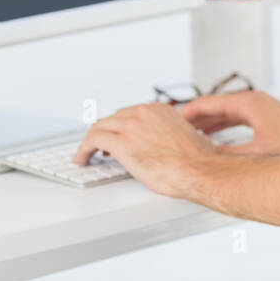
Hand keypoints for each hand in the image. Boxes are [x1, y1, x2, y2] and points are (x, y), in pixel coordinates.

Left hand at [73, 101, 215, 197]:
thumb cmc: (197, 161)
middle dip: (105, 132)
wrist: (198, 170)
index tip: (116, 136)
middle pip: (112, 118)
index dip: (120, 127)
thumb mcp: (187, 138)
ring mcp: (131, 126)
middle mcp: (144, 113)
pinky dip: (83, 150)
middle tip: (100, 147)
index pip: (130, 114)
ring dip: (91, 141)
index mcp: (160, 110)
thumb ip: (172, 136)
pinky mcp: (121, 143)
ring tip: (87, 154)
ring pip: (99, 127)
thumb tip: (169, 147)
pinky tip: (81, 160)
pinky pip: (92, 140)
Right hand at [175, 90, 279, 154]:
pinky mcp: (273, 123)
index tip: (166, 121)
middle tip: (172, 131)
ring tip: (190, 138)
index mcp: (250, 104)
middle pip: (216, 109)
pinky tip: (220, 145)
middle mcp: (257, 104)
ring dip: (210, 127)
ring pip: (228, 116)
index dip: (184, 114)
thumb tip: (205, 163)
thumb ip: (228, 158)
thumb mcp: (258, 155)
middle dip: (194, 121)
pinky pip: (240, 123)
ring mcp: (265, 113)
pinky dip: (226, 132)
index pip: (207, 104)